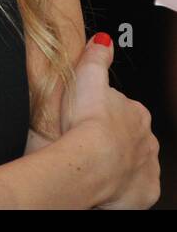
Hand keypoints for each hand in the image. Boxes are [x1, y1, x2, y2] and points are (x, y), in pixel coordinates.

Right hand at [61, 33, 160, 208]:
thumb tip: (103, 40)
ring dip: (116, 162)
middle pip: (129, 136)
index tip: (87, 118)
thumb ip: (95, 58)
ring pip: (133, 161)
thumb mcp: (86, 78)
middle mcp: (146, 139)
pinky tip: (102, 183)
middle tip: (86, 141)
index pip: (122, 110)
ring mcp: (147, 165)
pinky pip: (134, 187)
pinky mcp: (143, 190)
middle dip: (112, 139)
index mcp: (135, 113)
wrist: (92, 165)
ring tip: (91, 163)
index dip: (103, 114)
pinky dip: (120, 186)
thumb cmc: (85, 124)